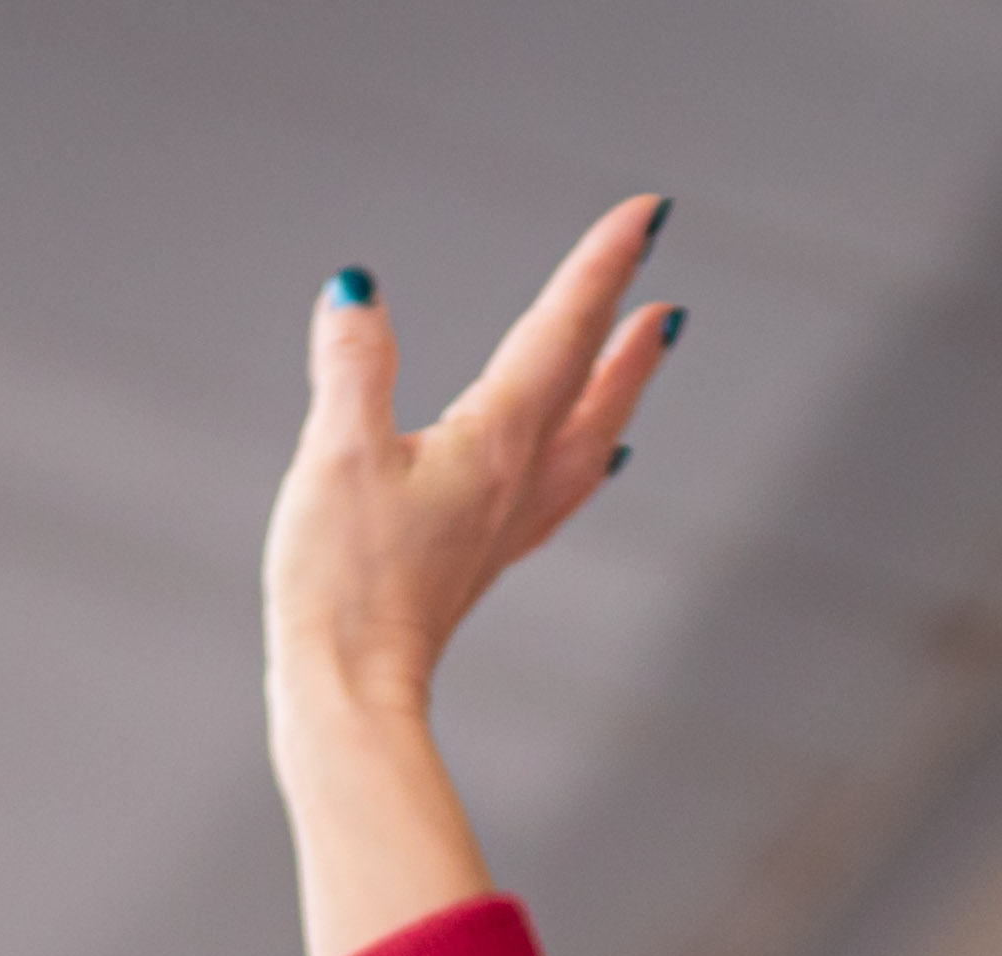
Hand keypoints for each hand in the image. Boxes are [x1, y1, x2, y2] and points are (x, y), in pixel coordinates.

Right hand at [265, 193, 676, 726]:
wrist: (351, 694)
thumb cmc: (343, 583)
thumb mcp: (337, 457)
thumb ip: (353, 366)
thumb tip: (358, 290)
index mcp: (495, 441)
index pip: (561, 332)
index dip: (602, 266)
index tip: (646, 215)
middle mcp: (518, 479)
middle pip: (591, 383)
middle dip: (625, 322)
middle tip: (664, 283)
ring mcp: (506, 523)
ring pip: (587, 435)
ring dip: (620, 384)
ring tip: (647, 348)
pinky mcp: (483, 558)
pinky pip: (561, 489)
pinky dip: (588, 455)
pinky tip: (595, 458)